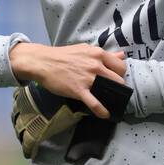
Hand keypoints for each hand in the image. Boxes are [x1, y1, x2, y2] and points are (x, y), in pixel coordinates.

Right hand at [10, 41, 125, 120]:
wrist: (42, 62)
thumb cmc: (62, 56)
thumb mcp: (85, 50)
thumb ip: (103, 54)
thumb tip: (121, 55)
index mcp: (98, 53)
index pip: (120, 66)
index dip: (120, 74)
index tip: (116, 78)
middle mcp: (96, 65)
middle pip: (119, 79)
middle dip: (118, 87)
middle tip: (113, 90)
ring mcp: (88, 78)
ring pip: (110, 90)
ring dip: (113, 98)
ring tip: (111, 101)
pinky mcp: (79, 90)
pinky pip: (95, 103)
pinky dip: (102, 111)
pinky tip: (105, 115)